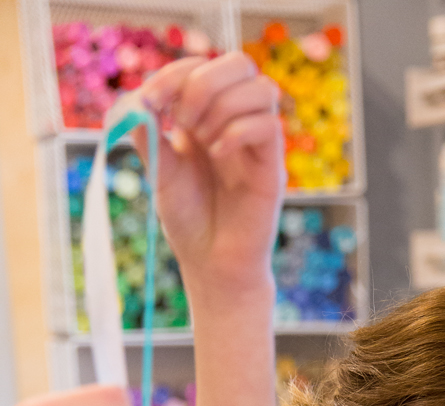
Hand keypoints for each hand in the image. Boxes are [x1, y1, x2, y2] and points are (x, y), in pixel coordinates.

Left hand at [139, 53, 283, 293]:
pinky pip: (268, 125)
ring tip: (204, 142)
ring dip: (223, 106)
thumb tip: (133, 101)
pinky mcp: (272, 166)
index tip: (150, 102)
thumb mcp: (159, 172)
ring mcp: (257, 143)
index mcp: (206, 117)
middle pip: (239, 63)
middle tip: (182, 121)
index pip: (200, 67)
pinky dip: (237, 132)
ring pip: (261, 88)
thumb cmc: (189, 221)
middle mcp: (236, 123)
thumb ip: (147, 134)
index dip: (174, 73)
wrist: (212, 265)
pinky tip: (218, 156)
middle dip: (203, 83)